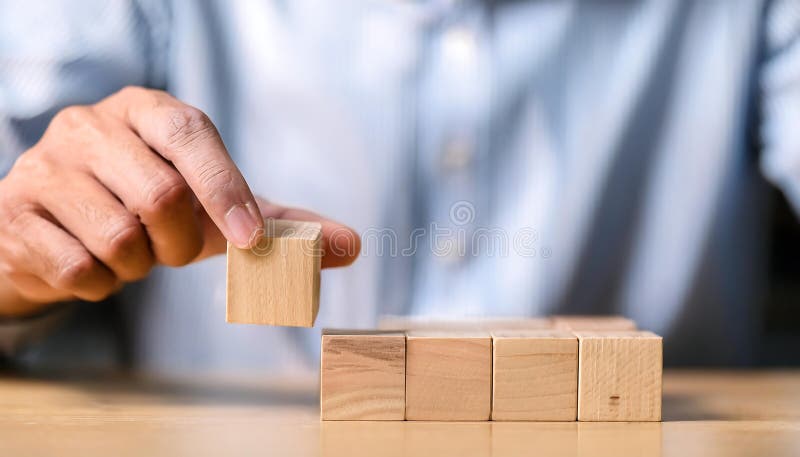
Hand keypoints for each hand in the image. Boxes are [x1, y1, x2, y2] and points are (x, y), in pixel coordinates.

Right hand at [0, 87, 359, 316]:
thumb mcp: (214, 206)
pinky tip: (94, 263)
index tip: (251, 238)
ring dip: (141, 265)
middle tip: (172, 246)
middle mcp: (90, 127)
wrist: (61, 226)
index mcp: (146, 110)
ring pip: (118, 239)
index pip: (189, 133)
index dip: (224, 186)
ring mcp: (44, 168)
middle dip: (180, 243)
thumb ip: (280, 223)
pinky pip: (79, 270)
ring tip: (130, 249)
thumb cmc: (150, 206)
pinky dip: (102, 284)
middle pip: (160, 196)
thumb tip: (353, 245)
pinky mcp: (14, 215)